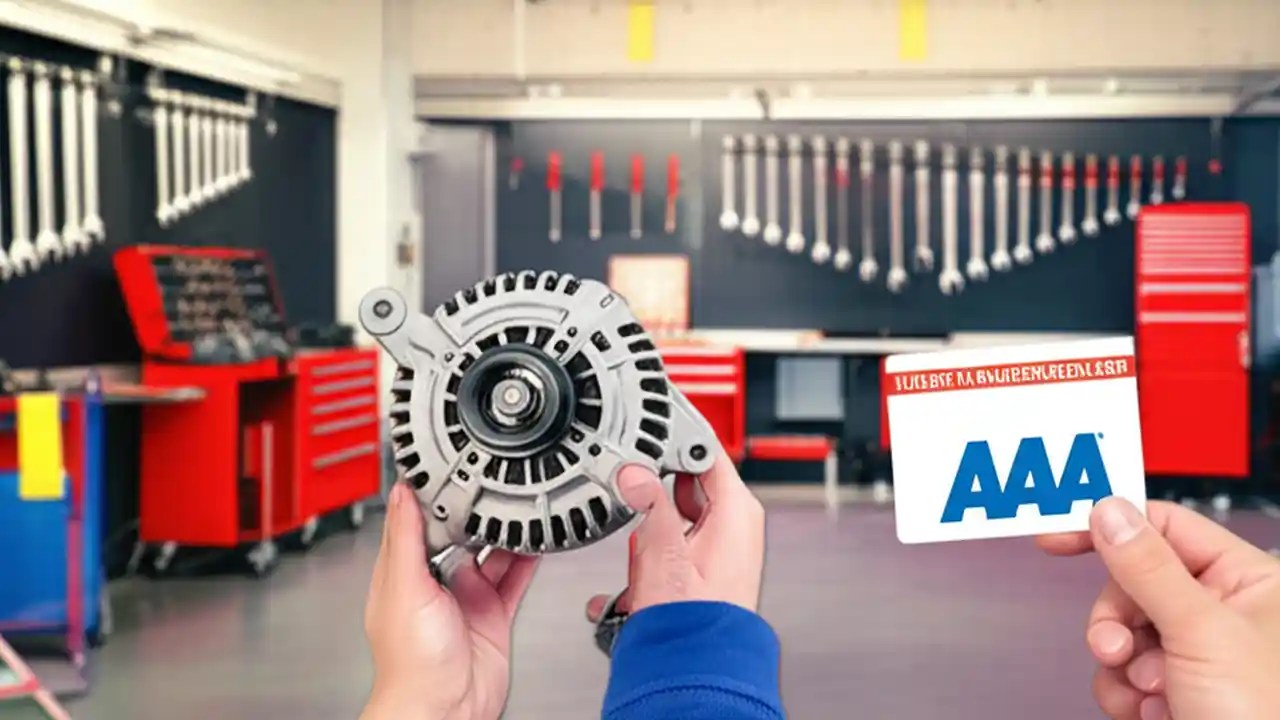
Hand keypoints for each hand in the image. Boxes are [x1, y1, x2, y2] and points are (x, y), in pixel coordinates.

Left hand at [362, 482, 538, 719]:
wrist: (443, 708)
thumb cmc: (411, 662)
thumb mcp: (405, 588)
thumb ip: (406, 539)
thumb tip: (401, 494)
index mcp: (404, 572)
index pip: (415, 521)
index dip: (429, 494)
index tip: (444, 465)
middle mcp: (435, 581)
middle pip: (458, 533)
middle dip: (474, 509)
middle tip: (492, 479)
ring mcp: (466, 596)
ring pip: (490, 552)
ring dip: (504, 532)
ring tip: (520, 504)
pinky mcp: (493, 612)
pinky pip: (514, 578)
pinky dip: (528, 560)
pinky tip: (537, 542)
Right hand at [585, 451, 765, 622]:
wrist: (697, 666)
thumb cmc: (694, 620)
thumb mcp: (664, 551)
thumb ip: (649, 502)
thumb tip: (635, 470)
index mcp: (738, 510)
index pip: (706, 451)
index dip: (675, 441)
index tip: (647, 438)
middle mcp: (735, 524)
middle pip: (683, 486)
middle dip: (653, 504)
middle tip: (642, 528)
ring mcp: (721, 546)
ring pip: (671, 519)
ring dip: (648, 540)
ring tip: (644, 569)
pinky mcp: (705, 566)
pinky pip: (671, 547)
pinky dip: (651, 561)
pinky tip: (640, 585)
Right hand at [1037, 497, 1279, 719]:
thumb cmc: (1264, 718)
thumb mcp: (1200, 632)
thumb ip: (1147, 568)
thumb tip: (1109, 511)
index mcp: (1249, 581)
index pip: (1166, 526)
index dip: (1111, 525)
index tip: (1057, 532)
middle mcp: (1224, 611)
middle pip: (1133, 582)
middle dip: (1116, 620)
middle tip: (1114, 647)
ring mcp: (1197, 652)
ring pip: (1122, 630)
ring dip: (1122, 665)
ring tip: (1148, 694)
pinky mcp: (1174, 688)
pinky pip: (1122, 672)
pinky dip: (1126, 694)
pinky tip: (1153, 713)